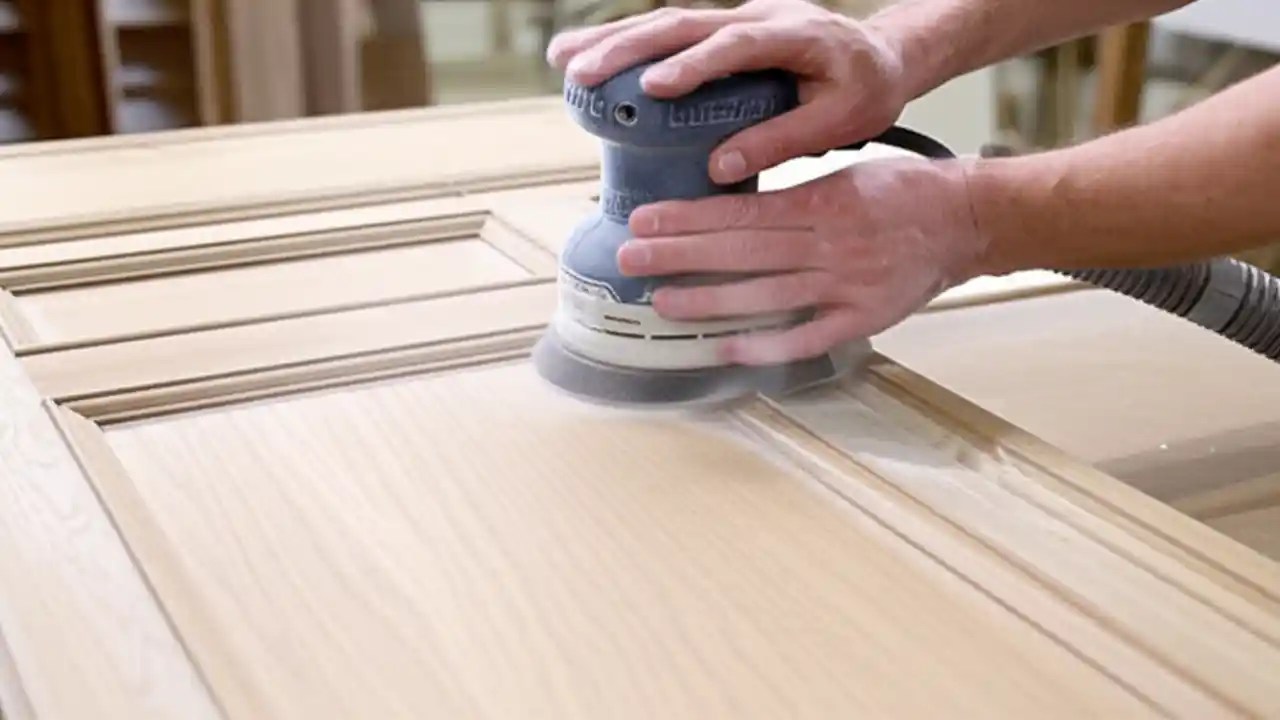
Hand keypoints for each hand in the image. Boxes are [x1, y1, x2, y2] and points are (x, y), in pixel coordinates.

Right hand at [545, 0, 910, 183]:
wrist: (883, 55)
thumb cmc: (866, 89)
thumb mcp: (839, 121)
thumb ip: (781, 141)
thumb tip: (718, 168)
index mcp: (794, 34)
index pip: (735, 44)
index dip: (693, 64)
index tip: (654, 87)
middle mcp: (758, 15)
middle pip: (683, 21)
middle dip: (626, 47)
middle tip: (580, 74)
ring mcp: (738, 17)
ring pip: (668, 21)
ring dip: (613, 40)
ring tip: (563, 60)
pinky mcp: (724, 31)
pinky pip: (671, 34)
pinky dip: (630, 45)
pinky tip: (591, 59)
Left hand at [615, 158, 988, 364]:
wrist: (966, 221)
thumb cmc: (902, 193)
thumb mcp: (844, 175)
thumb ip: (790, 194)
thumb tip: (725, 207)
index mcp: (823, 203)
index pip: (742, 214)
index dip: (689, 219)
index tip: (645, 219)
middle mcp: (831, 245)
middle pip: (743, 253)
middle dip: (681, 256)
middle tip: (631, 258)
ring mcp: (847, 287)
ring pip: (766, 296)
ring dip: (710, 301)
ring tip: (662, 302)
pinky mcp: (863, 320)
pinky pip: (808, 338)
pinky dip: (767, 346)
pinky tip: (726, 348)